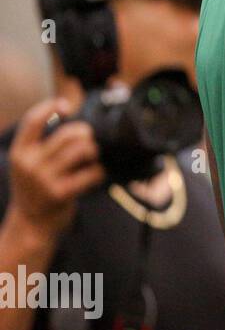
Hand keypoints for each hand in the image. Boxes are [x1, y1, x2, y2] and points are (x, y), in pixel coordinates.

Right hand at [5, 98, 104, 238]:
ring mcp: (44, 179)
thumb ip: (42, 144)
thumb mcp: (29, 164)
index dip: (50, 107)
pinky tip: (96, 175)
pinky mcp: (60, 194)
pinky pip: (91, 173)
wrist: (31, 224)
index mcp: (20, 152)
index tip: (67, 105)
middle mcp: (29, 164)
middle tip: (89, 140)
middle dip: (85, 134)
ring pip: (82, 151)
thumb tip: (70, 113)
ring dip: (94, 152)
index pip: (33, 121)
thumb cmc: (37, 188)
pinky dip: (99, 172)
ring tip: (93, 158)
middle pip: (68, 134)